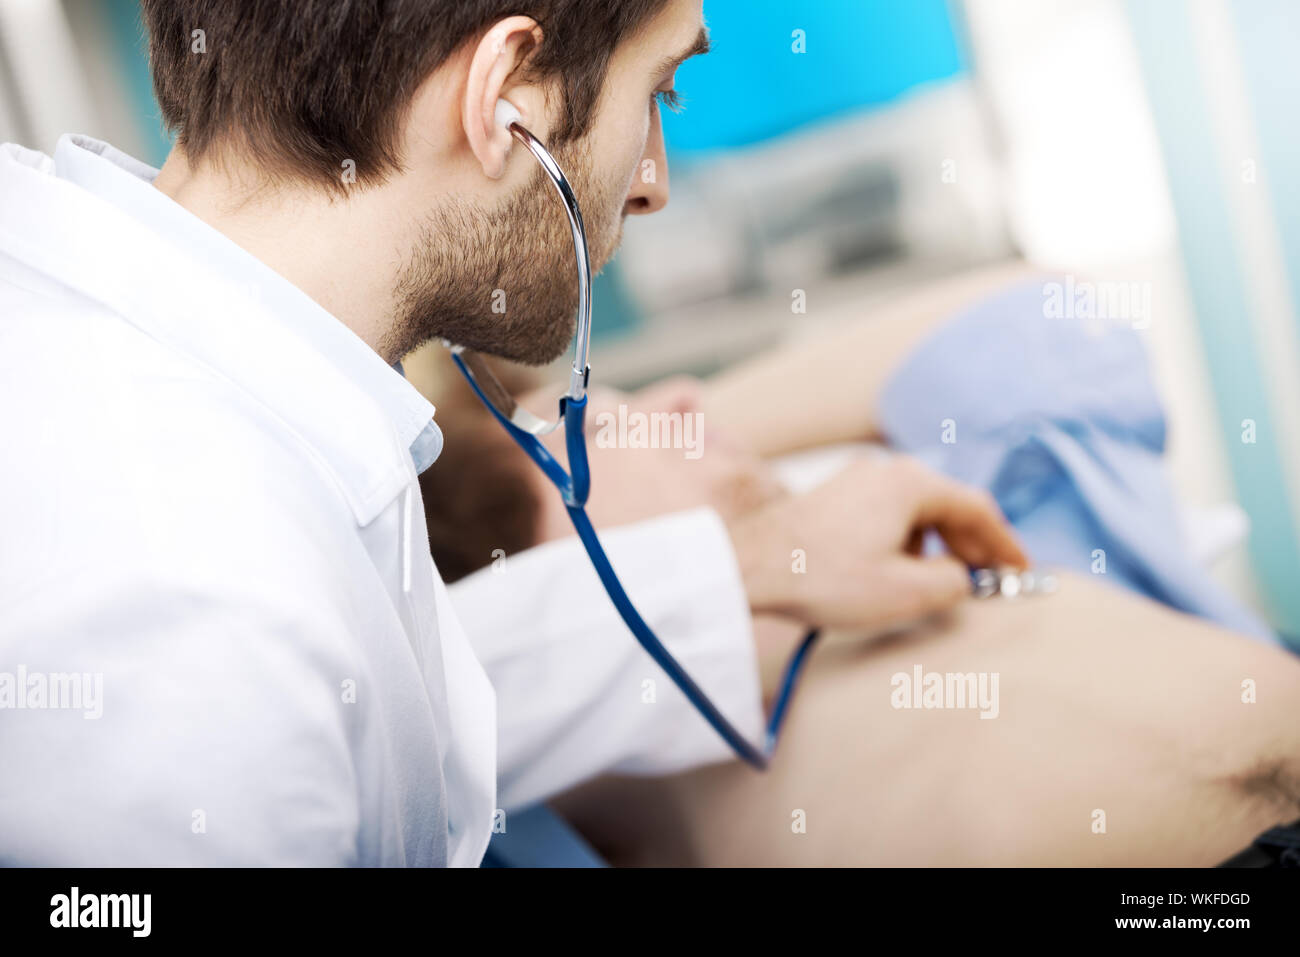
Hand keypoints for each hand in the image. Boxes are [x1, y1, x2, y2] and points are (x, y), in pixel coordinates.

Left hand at [727, 455, 1027, 631]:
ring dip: (937, 546)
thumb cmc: (824, 576)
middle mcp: (885, 472)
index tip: (1021, 571)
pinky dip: (906, 542)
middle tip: (990, 581)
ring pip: (916, 512)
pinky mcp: (833, 499)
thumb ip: (952, 583)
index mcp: (911, 484)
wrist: (749, 566)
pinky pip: (887, 516)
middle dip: (972, 546)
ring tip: (944, 583)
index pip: (977, 508)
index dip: (1005, 543)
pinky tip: (897, 573)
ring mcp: (856, 482)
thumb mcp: (905, 591)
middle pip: (947, 505)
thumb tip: (961, 578)